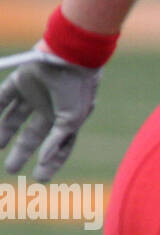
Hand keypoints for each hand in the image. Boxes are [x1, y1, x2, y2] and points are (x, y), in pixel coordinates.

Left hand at [0, 49, 100, 180]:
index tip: (41, 178)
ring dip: (2, 134)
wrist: (70, 56)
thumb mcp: (73, 119)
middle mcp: (49, 108)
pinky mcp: (20, 82)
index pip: (57, 145)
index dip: (51, 162)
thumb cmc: (78, 89)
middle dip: (22, 152)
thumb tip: (42, 160)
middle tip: (12, 169)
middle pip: (31, 135)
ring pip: (13, 119)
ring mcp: (34, 95)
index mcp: (66, 118)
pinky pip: (2, 98)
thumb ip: (57, 142)